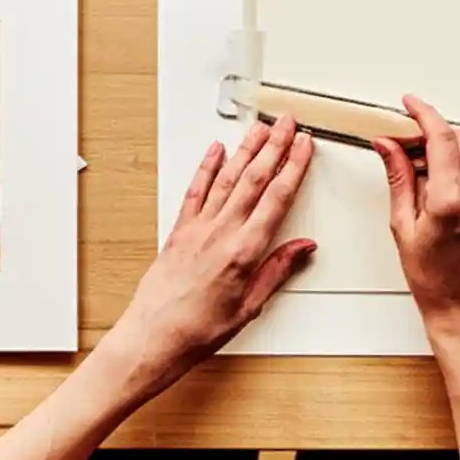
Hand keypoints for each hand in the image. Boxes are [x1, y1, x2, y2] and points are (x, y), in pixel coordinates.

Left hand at [102, 117, 314, 398]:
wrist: (155, 336)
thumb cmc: (200, 329)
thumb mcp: (251, 306)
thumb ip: (277, 270)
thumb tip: (303, 247)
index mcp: (245, 251)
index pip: (277, 197)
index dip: (294, 167)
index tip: (304, 146)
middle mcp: (221, 232)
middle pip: (255, 178)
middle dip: (274, 145)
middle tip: (287, 122)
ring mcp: (198, 227)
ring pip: (227, 178)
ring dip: (246, 149)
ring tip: (259, 127)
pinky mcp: (179, 230)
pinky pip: (196, 190)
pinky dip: (207, 167)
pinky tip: (216, 151)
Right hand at [372, 95, 459, 342]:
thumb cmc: (432, 279)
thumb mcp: (402, 227)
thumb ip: (398, 179)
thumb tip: (389, 146)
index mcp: (449, 202)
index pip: (441, 139)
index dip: (425, 114)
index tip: (410, 104)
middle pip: (459, 140)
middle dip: (433, 131)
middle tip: (406, 139)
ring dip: (447, 150)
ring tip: (421, 168)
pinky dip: (458, 169)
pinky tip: (439, 187)